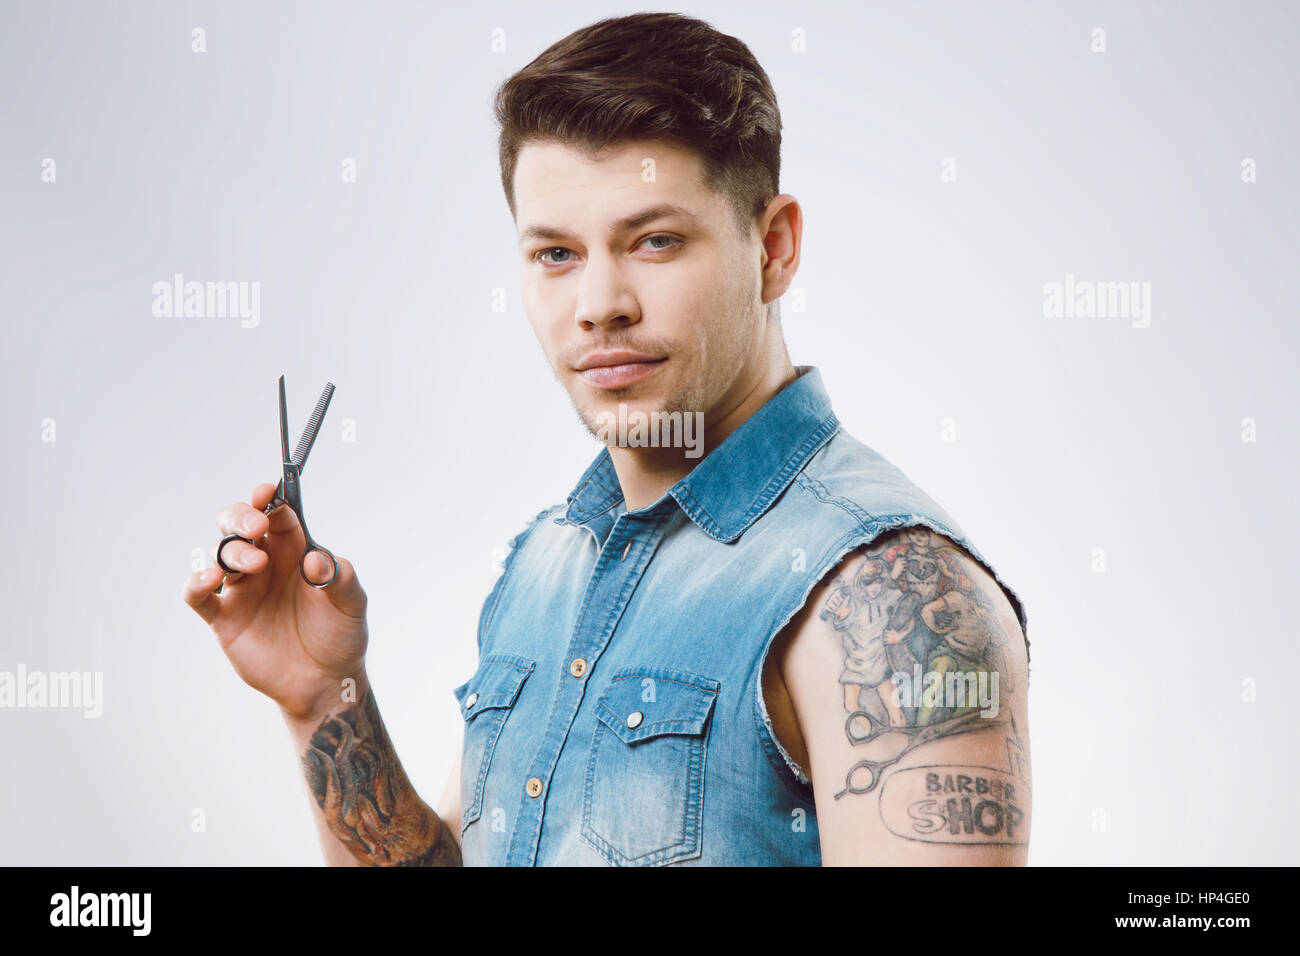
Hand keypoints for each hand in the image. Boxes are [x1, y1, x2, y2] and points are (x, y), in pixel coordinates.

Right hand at [183, 482, 368, 720]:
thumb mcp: (352, 605)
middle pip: (240, 524)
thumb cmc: (340, 636)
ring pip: (221, 554)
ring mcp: (243, 589)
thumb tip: (316, 561)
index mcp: (295, 551)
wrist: (325, 682)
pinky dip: (197, 581)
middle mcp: (265, 564)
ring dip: (233, 551)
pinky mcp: (225, 618)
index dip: (270, 499)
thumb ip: (341, 579)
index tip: (267, 492)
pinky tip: (209, 578)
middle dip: (242, 516)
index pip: (277, 514)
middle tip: (257, 525)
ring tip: (254, 563)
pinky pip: (199, 595)